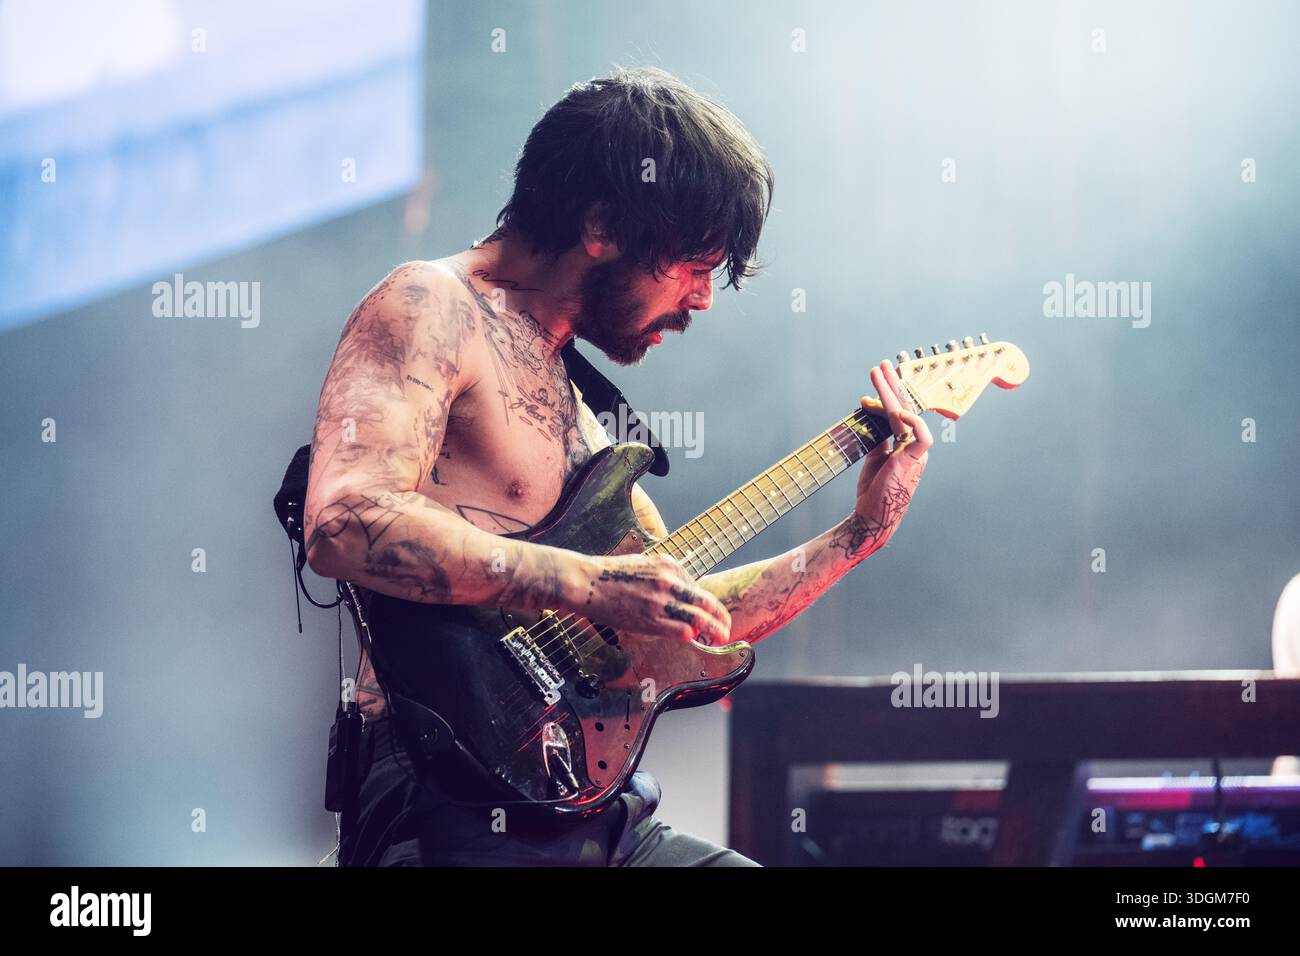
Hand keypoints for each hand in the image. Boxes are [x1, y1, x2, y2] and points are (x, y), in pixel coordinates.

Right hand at [569, 552, 731, 645]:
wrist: (586, 581)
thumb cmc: (609, 573)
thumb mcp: (642, 564)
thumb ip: (662, 576)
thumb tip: (678, 592)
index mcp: (668, 564)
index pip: (695, 585)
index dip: (705, 601)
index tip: (710, 610)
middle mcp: (669, 581)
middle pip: (704, 601)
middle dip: (720, 615)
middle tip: (727, 626)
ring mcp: (661, 601)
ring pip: (698, 617)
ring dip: (713, 629)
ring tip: (721, 637)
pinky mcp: (650, 619)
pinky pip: (680, 628)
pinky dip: (690, 634)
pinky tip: (694, 638)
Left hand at [852, 359, 931, 551]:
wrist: (872, 518)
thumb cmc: (872, 493)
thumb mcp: (874, 458)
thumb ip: (877, 437)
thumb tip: (871, 414)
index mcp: (905, 446)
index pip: (898, 415)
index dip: (886, 399)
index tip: (868, 392)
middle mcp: (913, 447)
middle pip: (904, 408)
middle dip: (892, 384)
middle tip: (881, 365)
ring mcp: (915, 453)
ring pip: (905, 415)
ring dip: (891, 392)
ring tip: (878, 372)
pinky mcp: (914, 461)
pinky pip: (921, 436)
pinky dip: (912, 422)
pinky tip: (897, 410)